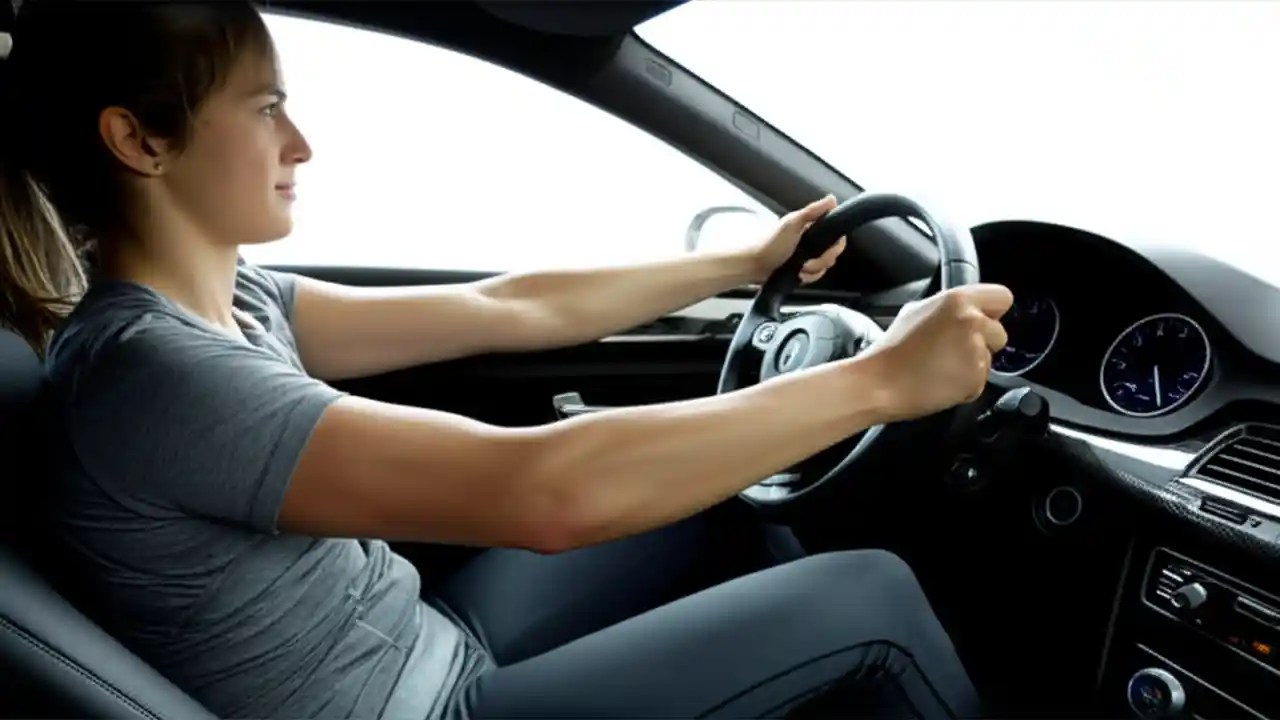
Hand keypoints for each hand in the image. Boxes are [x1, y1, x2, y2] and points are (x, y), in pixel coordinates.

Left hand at [748, 194, 846, 283]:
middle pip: (832, 254)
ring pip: (824, 267)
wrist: (752, 265)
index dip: (835, 246)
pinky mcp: (801, 269)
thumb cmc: (768, 243)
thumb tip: (832, 199)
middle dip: (822, 262)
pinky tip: (798, 276)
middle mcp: (810, 241)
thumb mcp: (791, 224)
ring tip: (800, 270)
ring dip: (814, 271)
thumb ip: (812, 212)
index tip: (827, 251)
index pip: (836, 236)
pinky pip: (814, 276)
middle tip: (808, 263)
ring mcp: (806, 256)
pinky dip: (808, 278)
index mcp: (810, 227)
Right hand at [863, 284, 1013, 421]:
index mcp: (958, 300)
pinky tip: (941, 382)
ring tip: (941, 367)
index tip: (980, 321)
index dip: (991, 312)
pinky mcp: (975, 379)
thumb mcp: (915, 311)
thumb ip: (946, 308)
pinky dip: (964, 385)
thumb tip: (962, 309)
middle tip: (952, 350)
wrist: (879, 384)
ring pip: (989, 359)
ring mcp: (976, 352)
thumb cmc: (892, 351)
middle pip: (1000, 333)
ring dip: (971, 365)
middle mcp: (972, 322)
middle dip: (983, 343)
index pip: (1002, 297)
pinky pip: (979, 381)